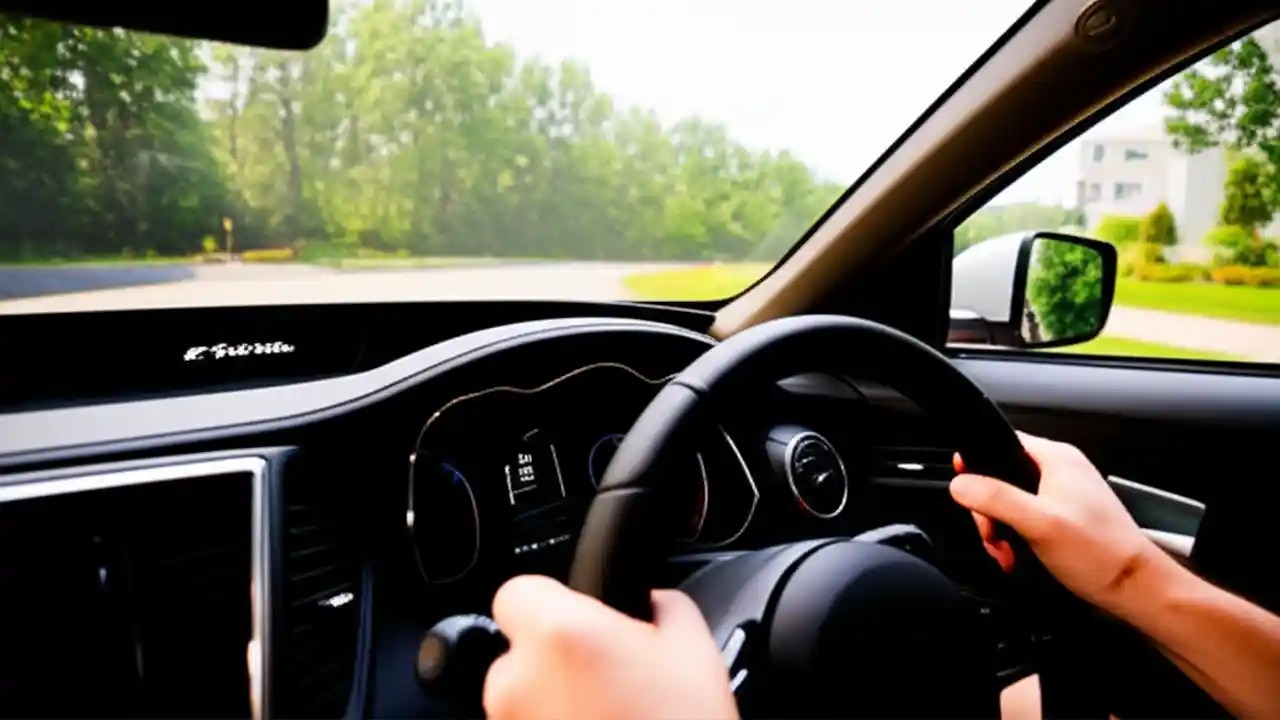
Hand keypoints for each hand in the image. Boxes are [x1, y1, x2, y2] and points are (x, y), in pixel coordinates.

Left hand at [483, 575, 737, 719]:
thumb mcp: (695, 651)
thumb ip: (663, 606)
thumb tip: (653, 602)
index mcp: (559, 635)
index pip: (516, 590)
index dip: (551, 599)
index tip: (581, 615)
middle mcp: (517, 682)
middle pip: (521, 649)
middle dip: (560, 657)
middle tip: (610, 675)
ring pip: (523, 697)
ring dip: (554, 701)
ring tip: (610, 717)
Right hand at [950, 432, 1162, 612]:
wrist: (1134, 588)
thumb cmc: (1100, 553)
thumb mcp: (1039, 522)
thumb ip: (996, 499)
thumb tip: (960, 484)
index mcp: (1056, 459)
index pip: (1002, 443)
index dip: (978, 465)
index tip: (967, 491)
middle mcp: (1060, 472)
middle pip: (1001, 478)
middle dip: (988, 510)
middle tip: (993, 535)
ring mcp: (1062, 496)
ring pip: (1010, 502)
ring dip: (1000, 528)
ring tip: (1006, 552)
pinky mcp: (1063, 519)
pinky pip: (1024, 519)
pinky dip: (1014, 537)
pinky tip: (1016, 556)